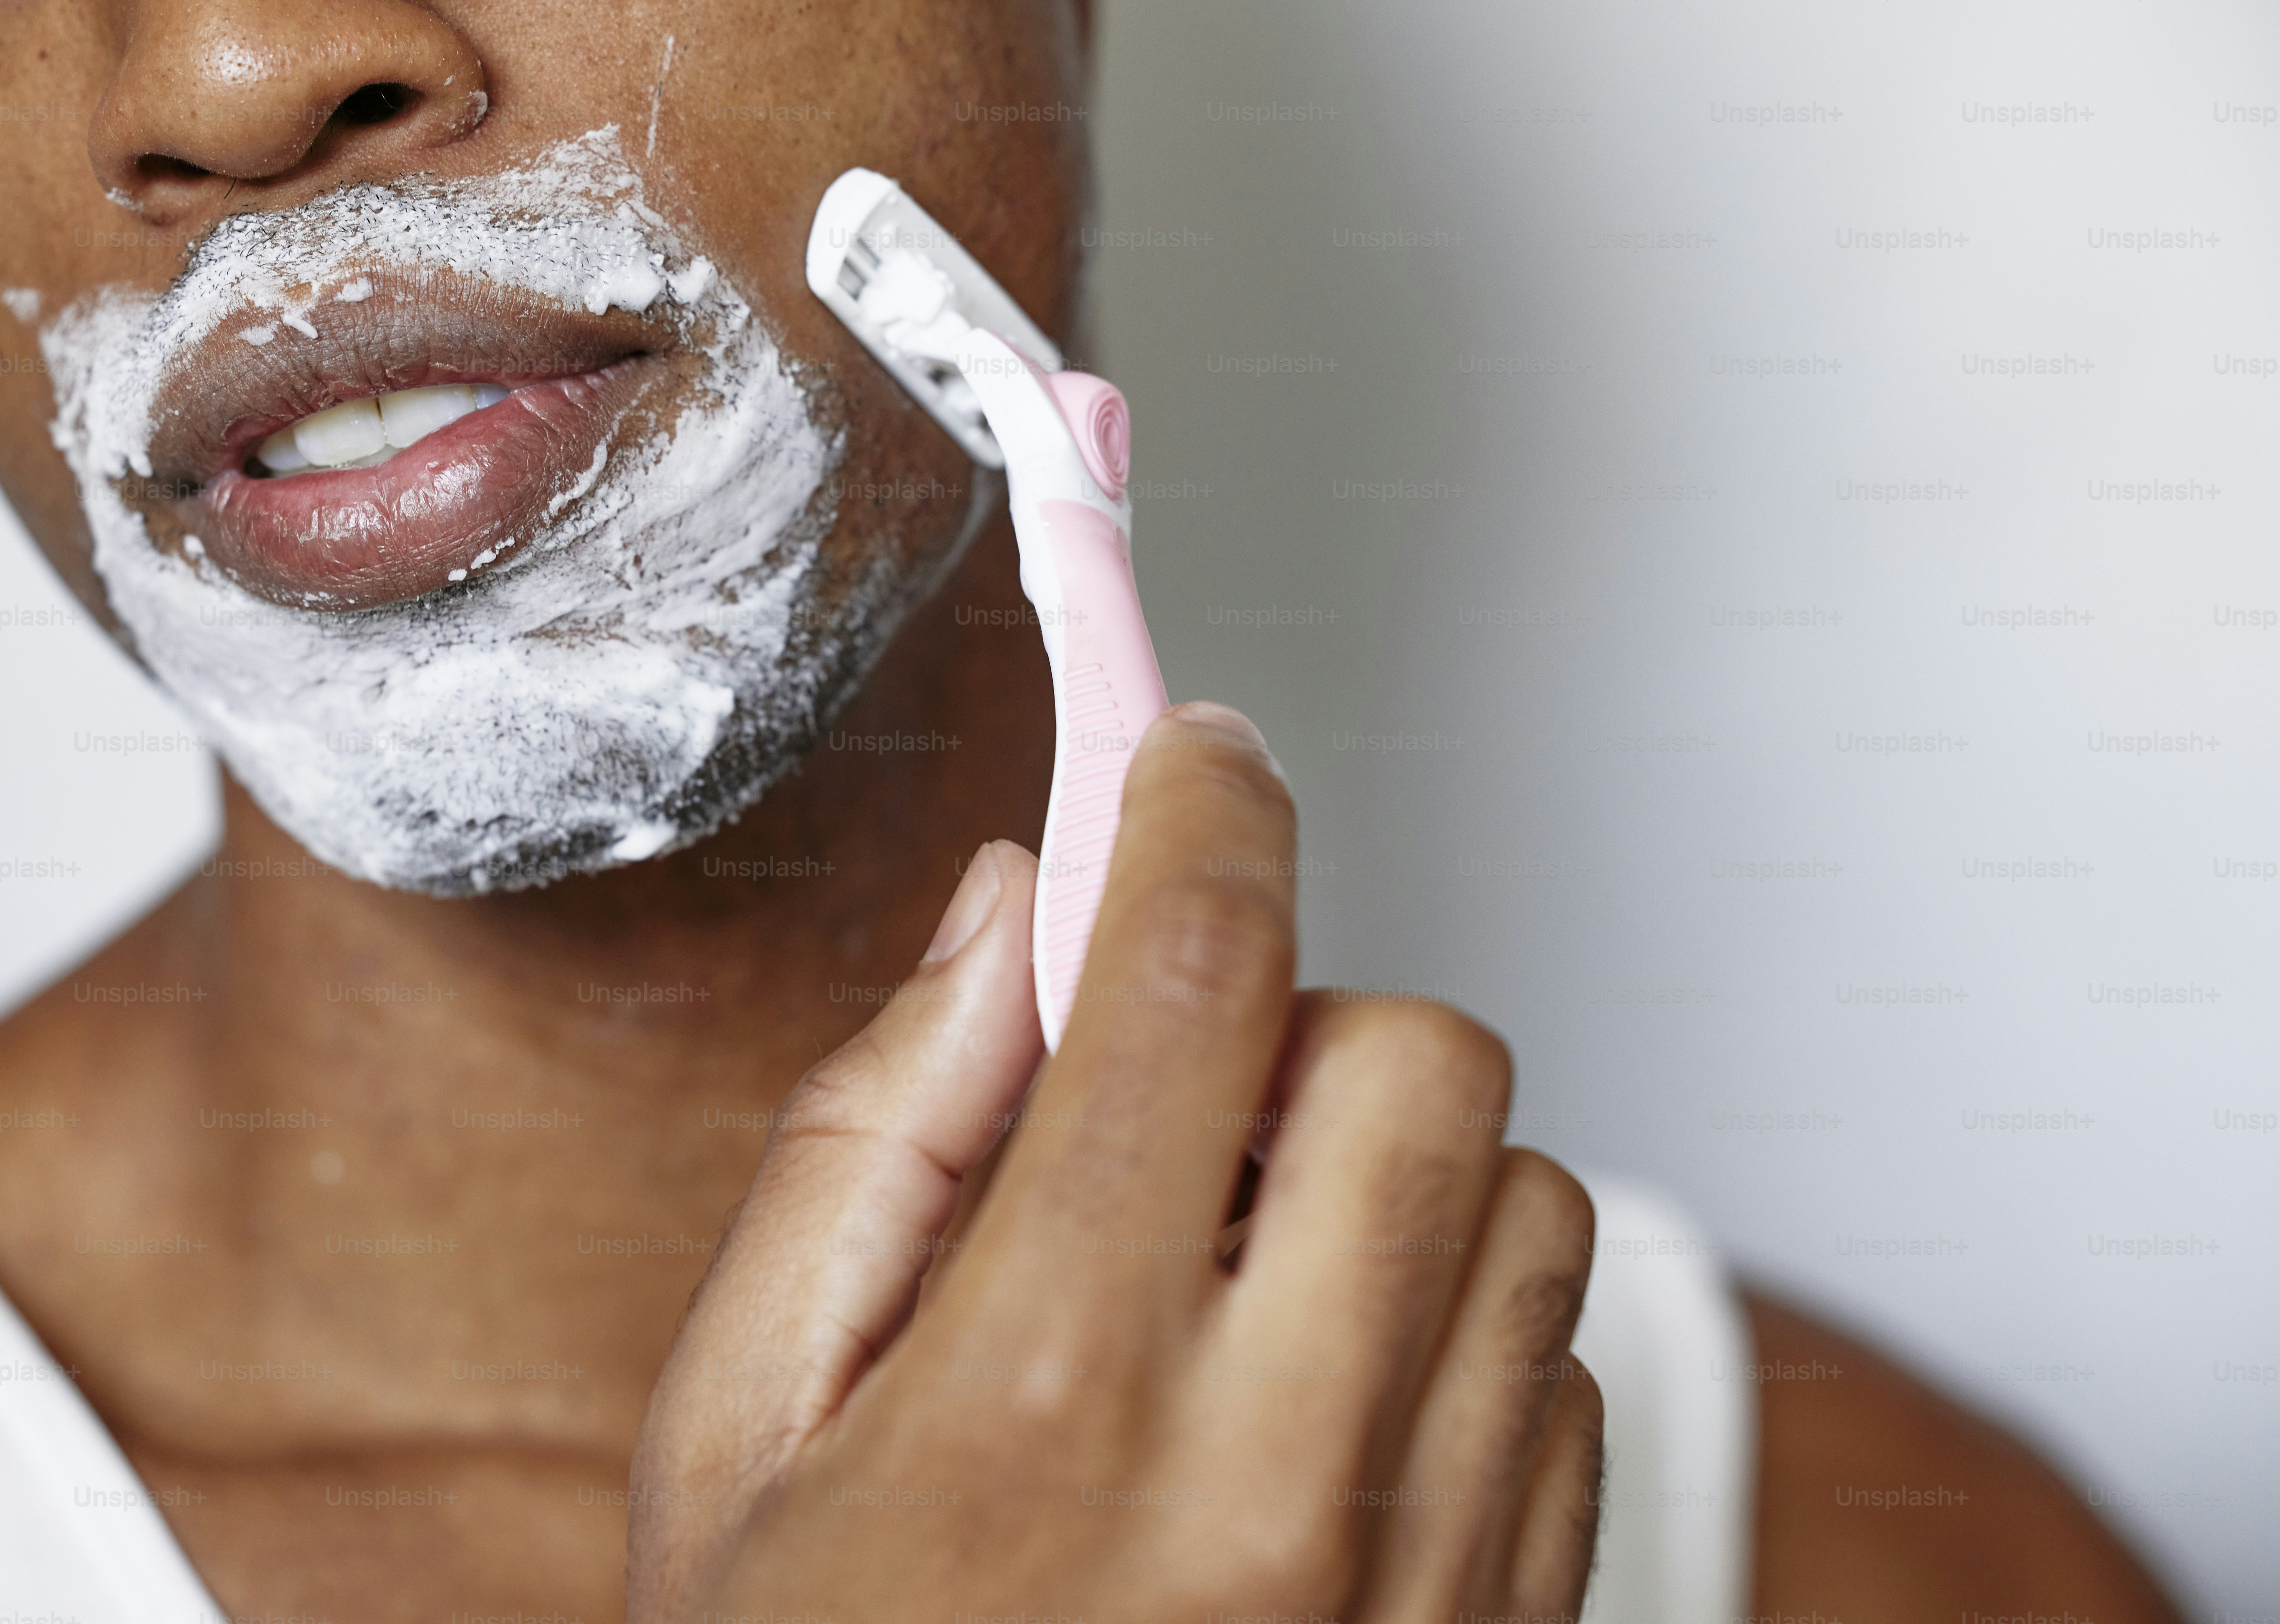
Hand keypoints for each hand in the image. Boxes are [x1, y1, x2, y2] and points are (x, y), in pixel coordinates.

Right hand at [627, 702, 1602, 1621]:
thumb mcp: (739, 1428)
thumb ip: (873, 1141)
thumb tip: (1013, 919)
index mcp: (1044, 1394)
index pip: (1194, 974)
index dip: (1199, 806)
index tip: (1188, 755)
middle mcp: (1273, 1474)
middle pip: (1416, 1061)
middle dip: (1303, 1019)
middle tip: (1183, 1109)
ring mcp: (1421, 1568)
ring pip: (1523, 1200)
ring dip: (1390, 1176)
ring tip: (1242, 1274)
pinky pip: (1557, 1376)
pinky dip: (1452, 1335)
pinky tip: (1311, 1410)